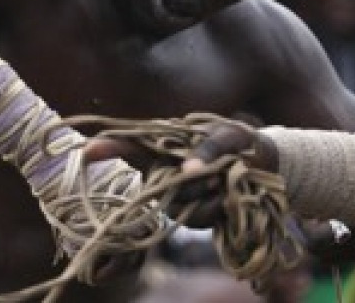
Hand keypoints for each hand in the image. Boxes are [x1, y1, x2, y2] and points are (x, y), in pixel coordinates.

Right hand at [83, 119, 279, 228]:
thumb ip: (208, 147)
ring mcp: (176, 195)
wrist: (266, 169)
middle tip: (216, 174)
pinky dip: (214, 208)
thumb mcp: (230, 135)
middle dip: (186, 181)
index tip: (88, 151)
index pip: (131, 145)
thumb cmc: (241, 143)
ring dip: (203, 195)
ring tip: (223, 183)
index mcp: (167, 144)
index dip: (109, 148)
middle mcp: (164, 170)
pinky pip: (194, 218)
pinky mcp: (191, 215)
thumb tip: (187, 171)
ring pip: (175, 203)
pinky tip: (226, 198)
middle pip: (155, 182)